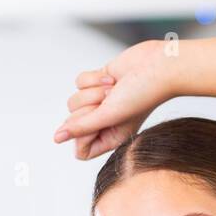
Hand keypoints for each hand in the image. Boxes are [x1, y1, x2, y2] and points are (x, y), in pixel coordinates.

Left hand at [54, 40, 170, 159]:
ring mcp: (100, 102)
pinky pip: (79, 82)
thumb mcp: (109, 115)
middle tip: (110, 100)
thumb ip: (81, 128)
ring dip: (94, 91)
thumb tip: (57, 138)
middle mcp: (104, 123)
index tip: (96, 120)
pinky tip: (113, 78)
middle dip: (89, 107)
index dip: (82, 135)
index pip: (80, 150)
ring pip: (74, 100)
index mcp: (110, 138)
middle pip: (72, 122)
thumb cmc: (143, 94)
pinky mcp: (98, 82)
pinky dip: (95, 77)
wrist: (159, 66)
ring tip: (115, 88)